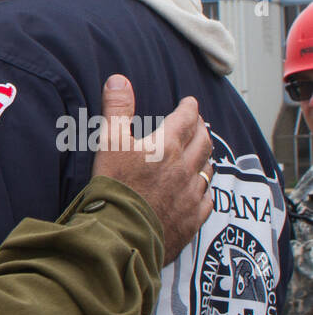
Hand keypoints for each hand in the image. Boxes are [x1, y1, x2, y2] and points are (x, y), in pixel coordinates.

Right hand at [92, 73, 213, 261]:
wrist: (121, 235)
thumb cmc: (113, 189)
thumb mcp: (108, 144)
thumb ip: (116, 109)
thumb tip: (118, 79)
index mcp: (166, 147)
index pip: (186, 119)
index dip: (189, 108)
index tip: (190, 102)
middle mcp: (185, 168)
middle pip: (203, 142)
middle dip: (202, 129)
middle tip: (199, 124)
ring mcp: (190, 194)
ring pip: (207, 170)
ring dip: (206, 158)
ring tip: (202, 155)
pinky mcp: (191, 219)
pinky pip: (206, 200)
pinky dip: (204, 191)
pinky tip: (200, 191)